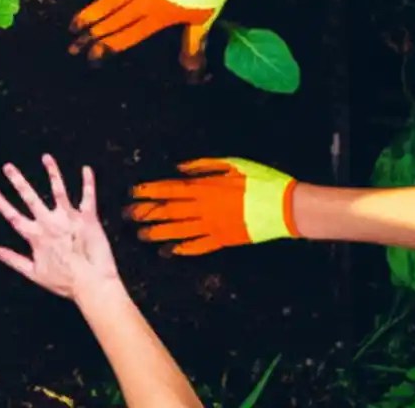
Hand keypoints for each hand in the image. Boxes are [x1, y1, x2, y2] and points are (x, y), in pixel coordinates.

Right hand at [0, 157, 118, 302]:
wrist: (92, 284)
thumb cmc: (64, 282)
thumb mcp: (33, 273)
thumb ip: (11, 259)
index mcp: (35, 236)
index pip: (13, 215)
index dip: (0, 202)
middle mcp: (49, 223)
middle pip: (30, 197)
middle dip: (18, 180)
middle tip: (8, 166)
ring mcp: (69, 218)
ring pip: (59, 190)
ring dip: (52, 172)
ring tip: (46, 158)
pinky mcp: (87, 218)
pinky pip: (88, 196)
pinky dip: (88, 182)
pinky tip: (86, 169)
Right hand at [70, 0, 243, 70]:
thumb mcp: (202, 19)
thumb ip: (192, 42)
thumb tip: (191, 68)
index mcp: (159, 19)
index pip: (127, 36)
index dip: (108, 46)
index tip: (91, 54)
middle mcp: (145, 3)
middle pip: (113, 22)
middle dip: (92, 35)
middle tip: (73, 44)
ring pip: (109, 1)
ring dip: (89, 13)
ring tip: (74, 24)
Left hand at [126, 158, 299, 255]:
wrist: (286, 207)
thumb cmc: (261, 181)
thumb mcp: (233, 164)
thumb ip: (204, 167)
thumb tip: (180, 169)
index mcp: (206, 189)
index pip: (171, 190)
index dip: (151, 191)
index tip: (134, 192)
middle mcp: (205, 209)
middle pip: (170, 211)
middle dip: (147, 212)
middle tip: (128, 215)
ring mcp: (213, 227)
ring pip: (180, 231)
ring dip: (159, 232)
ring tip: (142, 234)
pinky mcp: (224, 240)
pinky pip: (199, 246)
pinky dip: (184, 248)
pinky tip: (170, 251)